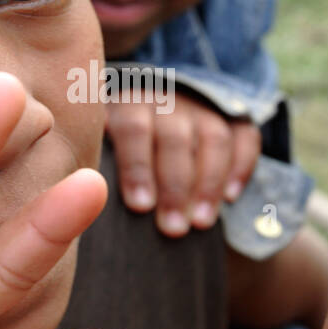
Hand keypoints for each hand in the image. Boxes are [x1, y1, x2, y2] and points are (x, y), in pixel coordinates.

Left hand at [105, 92, 260, 236]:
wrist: (155, 129)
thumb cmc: (118, 157)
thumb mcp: (100, 150)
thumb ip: (96, 167)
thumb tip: (81, 200)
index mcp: (127, 104)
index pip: (133, 128)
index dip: (137, 167)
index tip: (140, 206)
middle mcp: (166, 99)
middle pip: (175, 137)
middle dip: (175, 186)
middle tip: (172, 228)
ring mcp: (203, 107)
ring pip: (213, 138)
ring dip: (209, 183)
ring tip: (201, 223)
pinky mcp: (235, 117)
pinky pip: (246, 137)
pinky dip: (241, 167)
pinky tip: (230, 198)